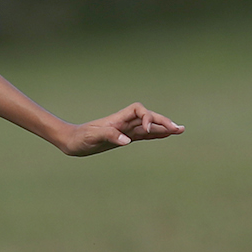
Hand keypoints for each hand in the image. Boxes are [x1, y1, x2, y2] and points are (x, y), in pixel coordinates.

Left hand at [59, 103, 183, 156]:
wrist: (71, 141)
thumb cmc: (79, 138)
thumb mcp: (92, 137)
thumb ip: (109, 135)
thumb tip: (127, 141)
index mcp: (117, 119)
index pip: (138, 110)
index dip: (147, 117)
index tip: (146, 130)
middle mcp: (123, 123)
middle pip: (148, 117)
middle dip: (163, 121)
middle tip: (179, 129)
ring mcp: (125, 130)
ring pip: (149, 127)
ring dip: (163, 128)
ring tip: (180, 130)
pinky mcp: (124, 138)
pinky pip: (143, 135)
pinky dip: (155, 135)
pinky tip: (165, 135)